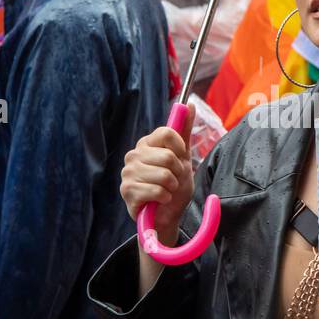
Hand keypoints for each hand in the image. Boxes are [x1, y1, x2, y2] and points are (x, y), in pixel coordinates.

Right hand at [120, 102, 194, 235]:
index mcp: (147, 143)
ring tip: (165, 191)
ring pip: (164, 175)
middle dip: (178, 172)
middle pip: (168, 156)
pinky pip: (156, 190)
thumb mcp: (183, 157)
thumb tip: (191, 104)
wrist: (167, 214)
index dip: (179, 147)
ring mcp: (128, 172)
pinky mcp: (127, 191)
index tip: (180, 158)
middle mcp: (134, 155)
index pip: (167, 132)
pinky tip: (159, 200)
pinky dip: (164, 197)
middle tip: (172, 180)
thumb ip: (184, 131)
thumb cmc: (173, 185)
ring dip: (171, 187)